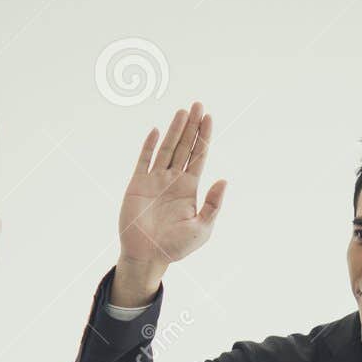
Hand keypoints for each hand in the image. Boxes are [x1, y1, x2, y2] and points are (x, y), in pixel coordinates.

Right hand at [112, 101, 226, 306]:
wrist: (148, 256)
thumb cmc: (176, 247)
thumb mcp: (202, 229)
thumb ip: (213, 205)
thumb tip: (223, 181)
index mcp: (189, 189)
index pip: (199, 156)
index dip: (204, 137)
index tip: (209, 117)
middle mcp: (173, 180)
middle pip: (185, 147)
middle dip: (192, 126)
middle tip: (198, 105)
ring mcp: (155, 180)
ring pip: (167, 148)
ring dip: (175, 130)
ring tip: (183, 111)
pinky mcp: (138, 184)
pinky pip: (144, 160)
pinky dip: (150, 145)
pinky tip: (158, 131)